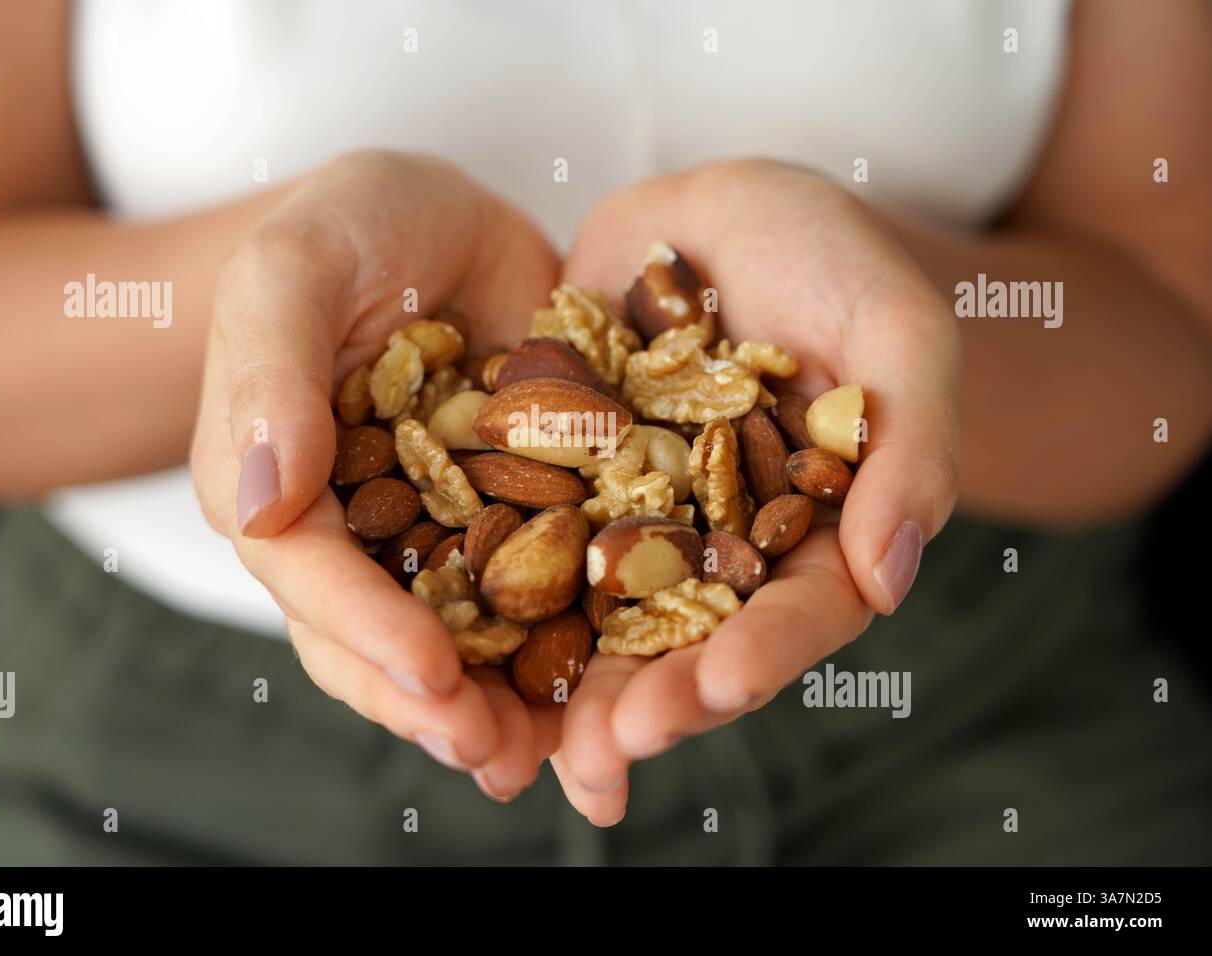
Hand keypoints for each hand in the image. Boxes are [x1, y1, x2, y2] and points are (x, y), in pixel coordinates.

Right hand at [190, 151, 561, 800]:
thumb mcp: (299, 266)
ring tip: (547, 760)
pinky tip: (597, 699)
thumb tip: (258, 505)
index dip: (366, 628)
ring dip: (493, 707)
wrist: (439, 222)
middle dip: (430, 703)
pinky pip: (523, 599)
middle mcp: (345, 531)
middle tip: (495, 756)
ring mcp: (426, 536)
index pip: (307, 572)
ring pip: (446, 640)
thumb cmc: (351, 225)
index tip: (434, 672)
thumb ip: (270, 369)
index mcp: (272, 484)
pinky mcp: (504, 523)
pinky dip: (552, 652)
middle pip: (372, 638)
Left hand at [551, 159, 960, 824]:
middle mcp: (717, 544)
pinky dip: (494, 587)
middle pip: (687, 639)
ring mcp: (633, 514)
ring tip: (527, 741)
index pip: (793, 614)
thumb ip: (909, 451)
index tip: (713, 691)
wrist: (729, 214)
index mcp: (810, 534)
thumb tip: (891, 579)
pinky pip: (524, 536)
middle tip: (602, 750)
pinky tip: (453, 633)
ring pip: (597, 613)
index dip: (758, 657)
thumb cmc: (839, 262)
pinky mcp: (561, 475)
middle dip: (648, 698)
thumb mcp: (899, 335)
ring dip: (565, 680)